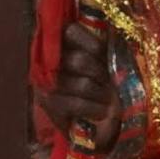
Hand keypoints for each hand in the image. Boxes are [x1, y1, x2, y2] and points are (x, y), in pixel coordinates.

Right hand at [37, 19, 117, 144]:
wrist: (90, 127)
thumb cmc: (98, 88)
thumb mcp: (101, 62)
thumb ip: (102, 47)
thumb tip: (114, 36)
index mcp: (58, 44)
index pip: (71, 31)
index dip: (92, 43)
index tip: (103, 56)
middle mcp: (46, 62)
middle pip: (80, 60)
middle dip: (101, 73)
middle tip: (108, 82)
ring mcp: (45, 86)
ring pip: (82, 84)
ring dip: (102, 93)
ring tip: (109, 99)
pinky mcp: (48, 107)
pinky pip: (76, 104)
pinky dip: (95, 109)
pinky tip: (102, 112)